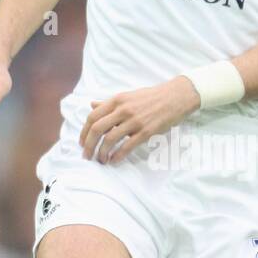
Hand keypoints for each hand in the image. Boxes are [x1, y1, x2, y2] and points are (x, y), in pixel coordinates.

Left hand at [80, 77, 200, 163]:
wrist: (175, 97)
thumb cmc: (151, 97)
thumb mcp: (127, 96)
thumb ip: (109, 103)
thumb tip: (92, 105)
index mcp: (116, 100)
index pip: (92, 117)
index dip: (84, 132)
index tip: (82, 142)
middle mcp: (123, 110)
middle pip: (97, 129)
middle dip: (88, 145)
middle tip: (86, 156)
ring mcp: (134, 121)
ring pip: (110, 139)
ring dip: (102, 153)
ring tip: (101, 160)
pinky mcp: (146, 132)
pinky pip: (127, 147)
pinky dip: (117, 156)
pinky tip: (114, 161)